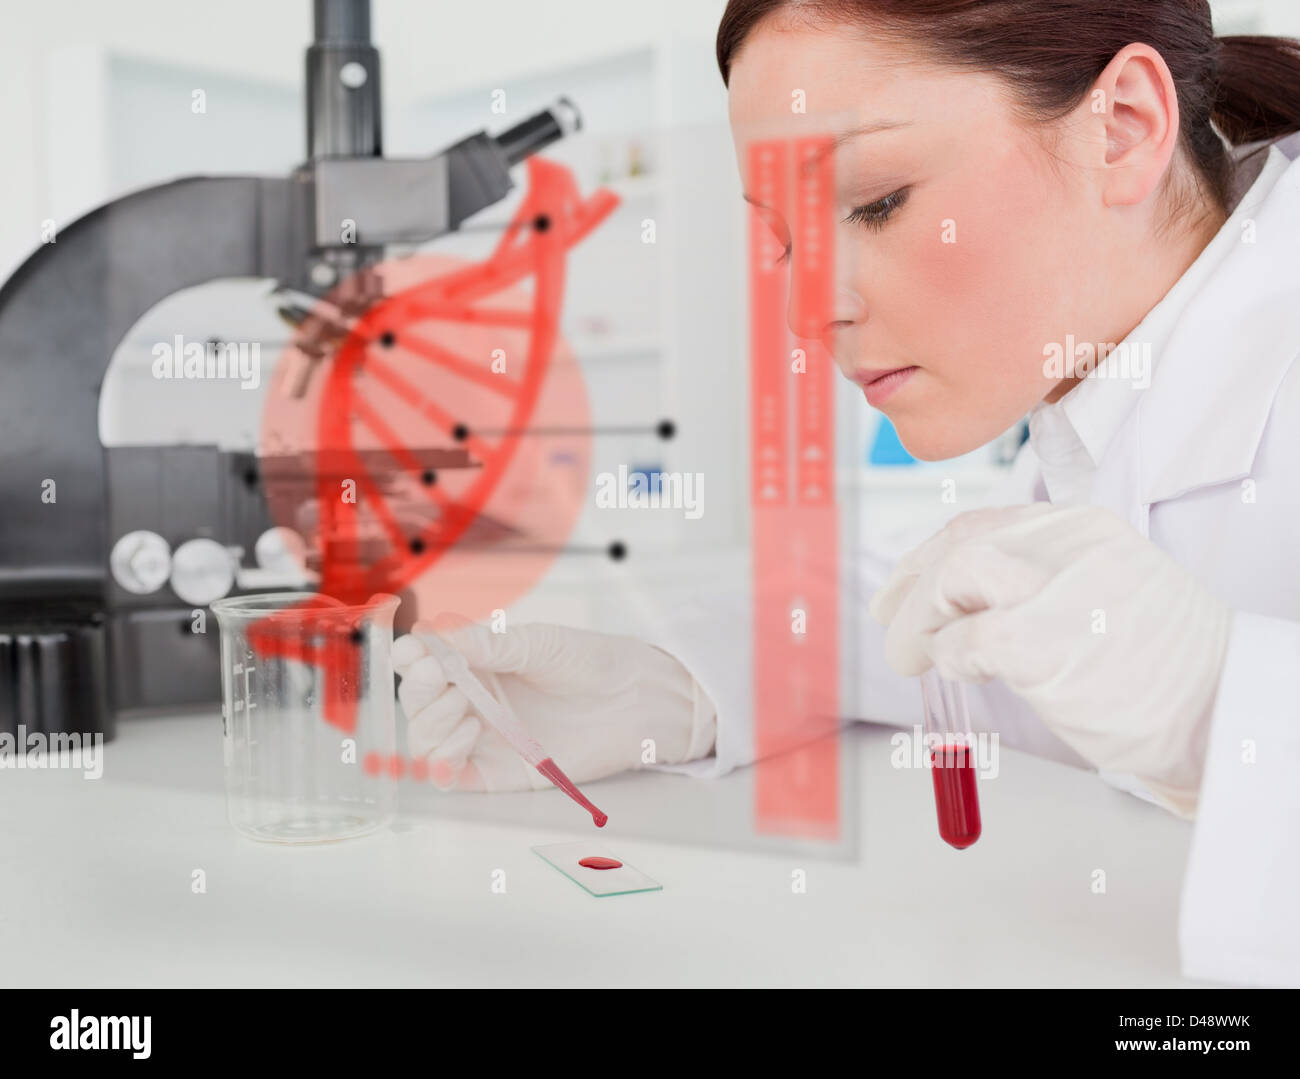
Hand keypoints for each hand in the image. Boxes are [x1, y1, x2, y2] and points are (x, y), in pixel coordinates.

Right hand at [392, 621, 715, 790]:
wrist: (636, 703)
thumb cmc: (592, 664)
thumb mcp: (538, 644)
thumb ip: (486, 645)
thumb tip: (434, 635)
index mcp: (477, 663)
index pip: (424, 663)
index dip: (411, 659)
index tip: (412, 654)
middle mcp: (472, 700)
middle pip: (418, 703)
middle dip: (420, 691)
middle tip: (439, 678)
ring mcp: (481, 738)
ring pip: (425, 740)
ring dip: (430, 725)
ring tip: (464, 709)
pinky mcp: (495, 774)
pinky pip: (450, 777)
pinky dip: (441, 763)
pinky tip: (464, 739)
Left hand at [869, 504, 1231, 814]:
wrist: (1224, 711)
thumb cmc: (1168, 667)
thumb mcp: (1111, 589)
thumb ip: (1045, 580)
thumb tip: (963, 604)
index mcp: (1082, 528)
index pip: (982, 524)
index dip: (929, 555)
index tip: (903, 586)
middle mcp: (1066, 545)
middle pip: (958, 545)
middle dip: (911, 586)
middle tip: (889, 623)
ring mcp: (1052, 590)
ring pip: (951, 576)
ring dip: (918, 620)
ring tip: (909, 657)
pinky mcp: (1038, 642)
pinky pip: (962, 641)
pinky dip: (948, 656)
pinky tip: (957, 671)